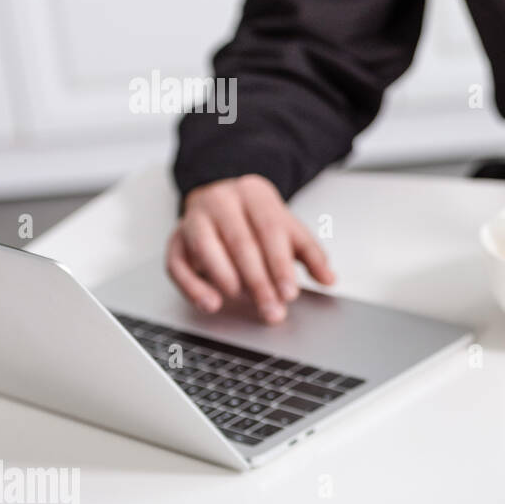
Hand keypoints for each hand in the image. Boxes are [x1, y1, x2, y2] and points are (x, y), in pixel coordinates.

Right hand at [165, 174, 335, 322]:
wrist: (222, 198)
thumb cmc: (258, 219)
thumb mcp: (289, 229)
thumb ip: (310, 254)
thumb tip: (329, 278)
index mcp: (254, 194)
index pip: (269, 229)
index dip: (280, 265)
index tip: (289, 294)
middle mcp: (222, 201)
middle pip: (240, 242)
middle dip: (258, 281)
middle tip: (271, 309)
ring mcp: (194, 219)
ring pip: (206, 248)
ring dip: (226, 279)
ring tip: (243, 300)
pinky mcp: (175, 240)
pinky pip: (177, 265)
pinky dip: (193, 287)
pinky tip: (212, 303)